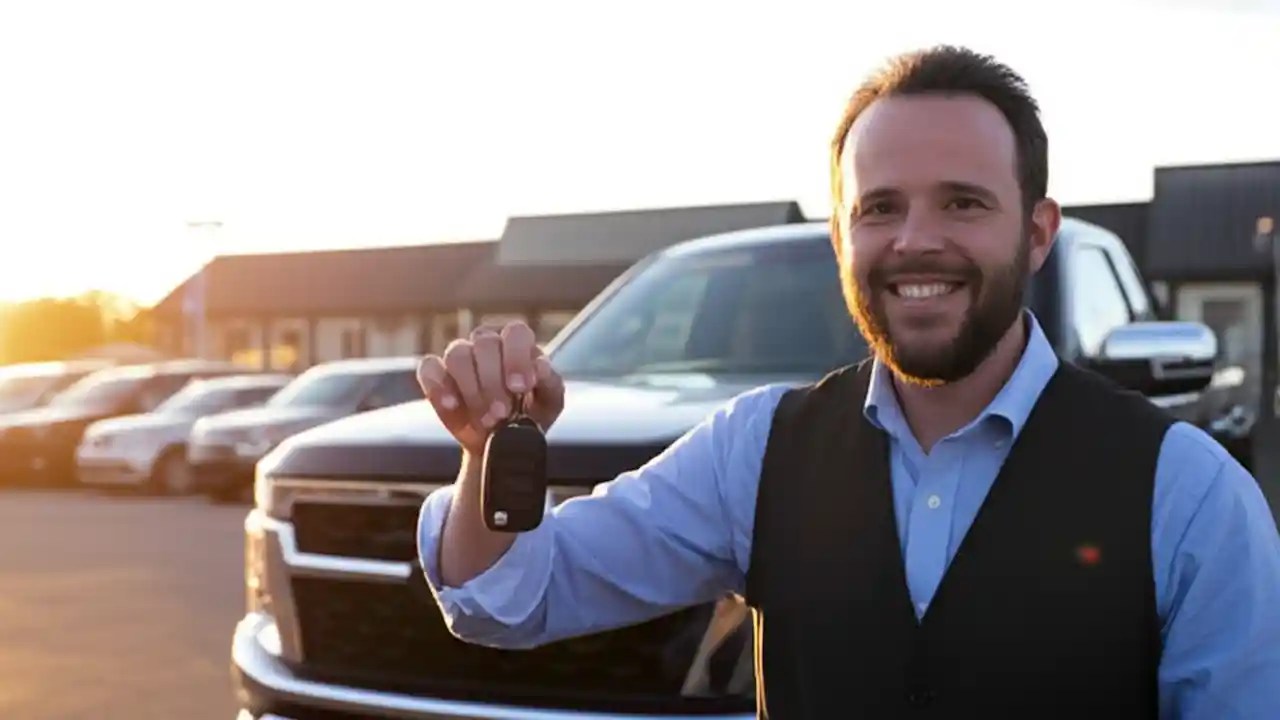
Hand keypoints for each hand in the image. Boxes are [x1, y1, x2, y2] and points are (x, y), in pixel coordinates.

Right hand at [417, 321, 564, 454]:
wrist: (501, 444)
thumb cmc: (530, 415)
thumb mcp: (550, 402)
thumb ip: (550, 382)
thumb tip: (540, 366)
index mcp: (517, 343)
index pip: (515, 333)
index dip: (517, 358)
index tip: (520, 387)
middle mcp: (487, 343)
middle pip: (485, 344)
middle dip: (494, 382)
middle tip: (502, 414)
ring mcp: (460, 357)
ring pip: (458, 354)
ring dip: (471, 389)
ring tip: (484, 419)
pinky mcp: (436, 375)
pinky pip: (429, 368)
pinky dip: (438, 386)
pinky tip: (452, 405)